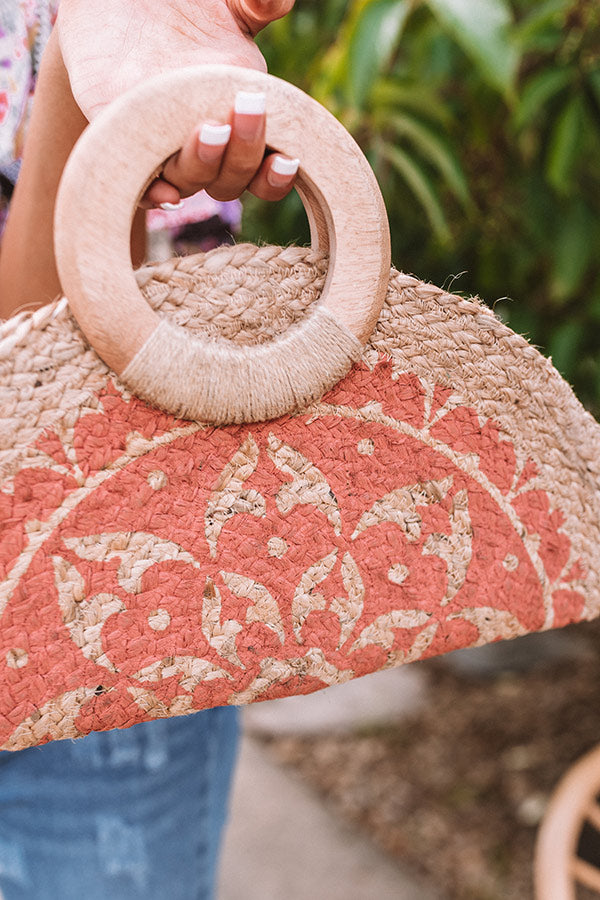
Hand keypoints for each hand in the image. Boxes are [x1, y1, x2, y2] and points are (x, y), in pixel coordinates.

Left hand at [57, 0, 297, 206]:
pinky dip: (155, 195)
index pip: (264, 170)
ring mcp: (166, 152)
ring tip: (209, 130)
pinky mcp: (127, 147)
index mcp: (241, 127)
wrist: (118, 5)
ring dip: (204, 165)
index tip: (287, 157)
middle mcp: (207, 150)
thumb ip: (257, 5)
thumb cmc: (183, 11)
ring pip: (190, 183)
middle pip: (231, 179)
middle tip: (245, 110)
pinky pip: (141, 187)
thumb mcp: (226, 7)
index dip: (276, 175)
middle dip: (243, 153)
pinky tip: (165, 190)